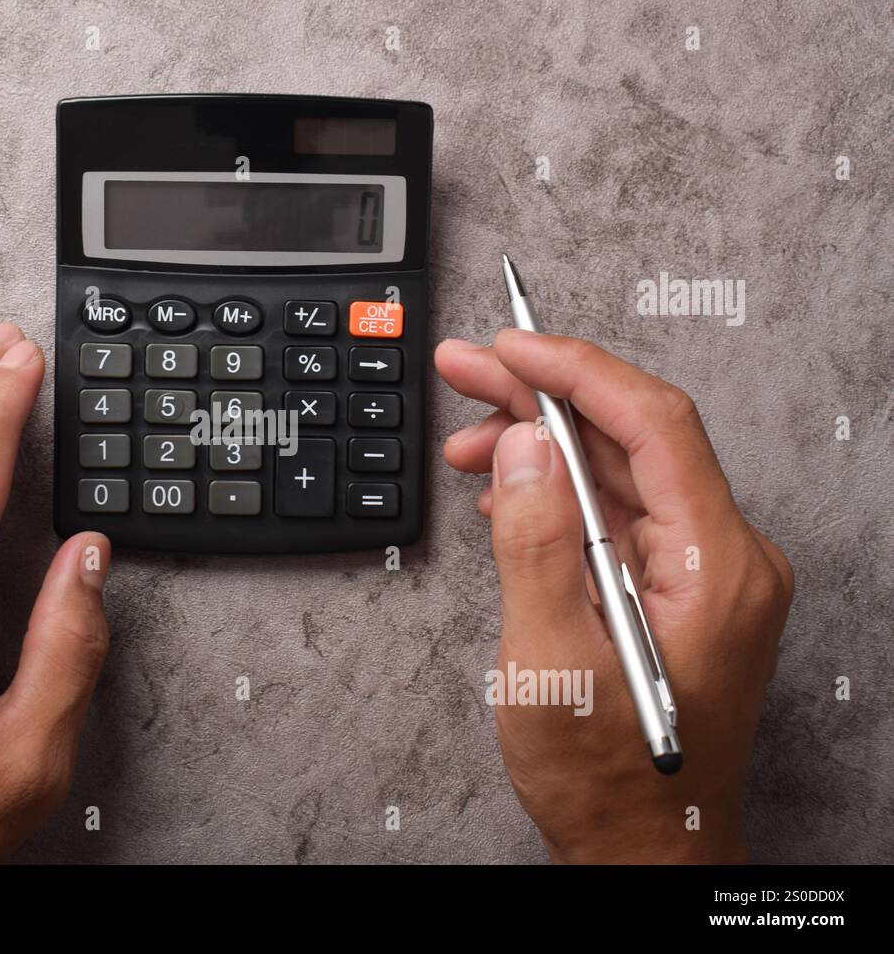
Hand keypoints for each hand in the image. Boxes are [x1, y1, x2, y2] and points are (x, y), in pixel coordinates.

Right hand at [436, 330, 792, 863]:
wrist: (640, 848)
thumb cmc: (608, 778)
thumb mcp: (551, 662)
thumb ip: (537, 545)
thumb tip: (527, 447)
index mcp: (716, 568)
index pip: (655, 425)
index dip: (577, 372)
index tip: (511, 347)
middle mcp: (726, 559)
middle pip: (634, 438)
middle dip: (544, 396)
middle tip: (467, 369)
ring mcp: (704, 573)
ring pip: (621, 471)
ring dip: (543, 444)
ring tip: (468, 440)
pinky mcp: (678, 588)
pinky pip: (619, 513)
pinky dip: (559, 491)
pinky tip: (509, 490)